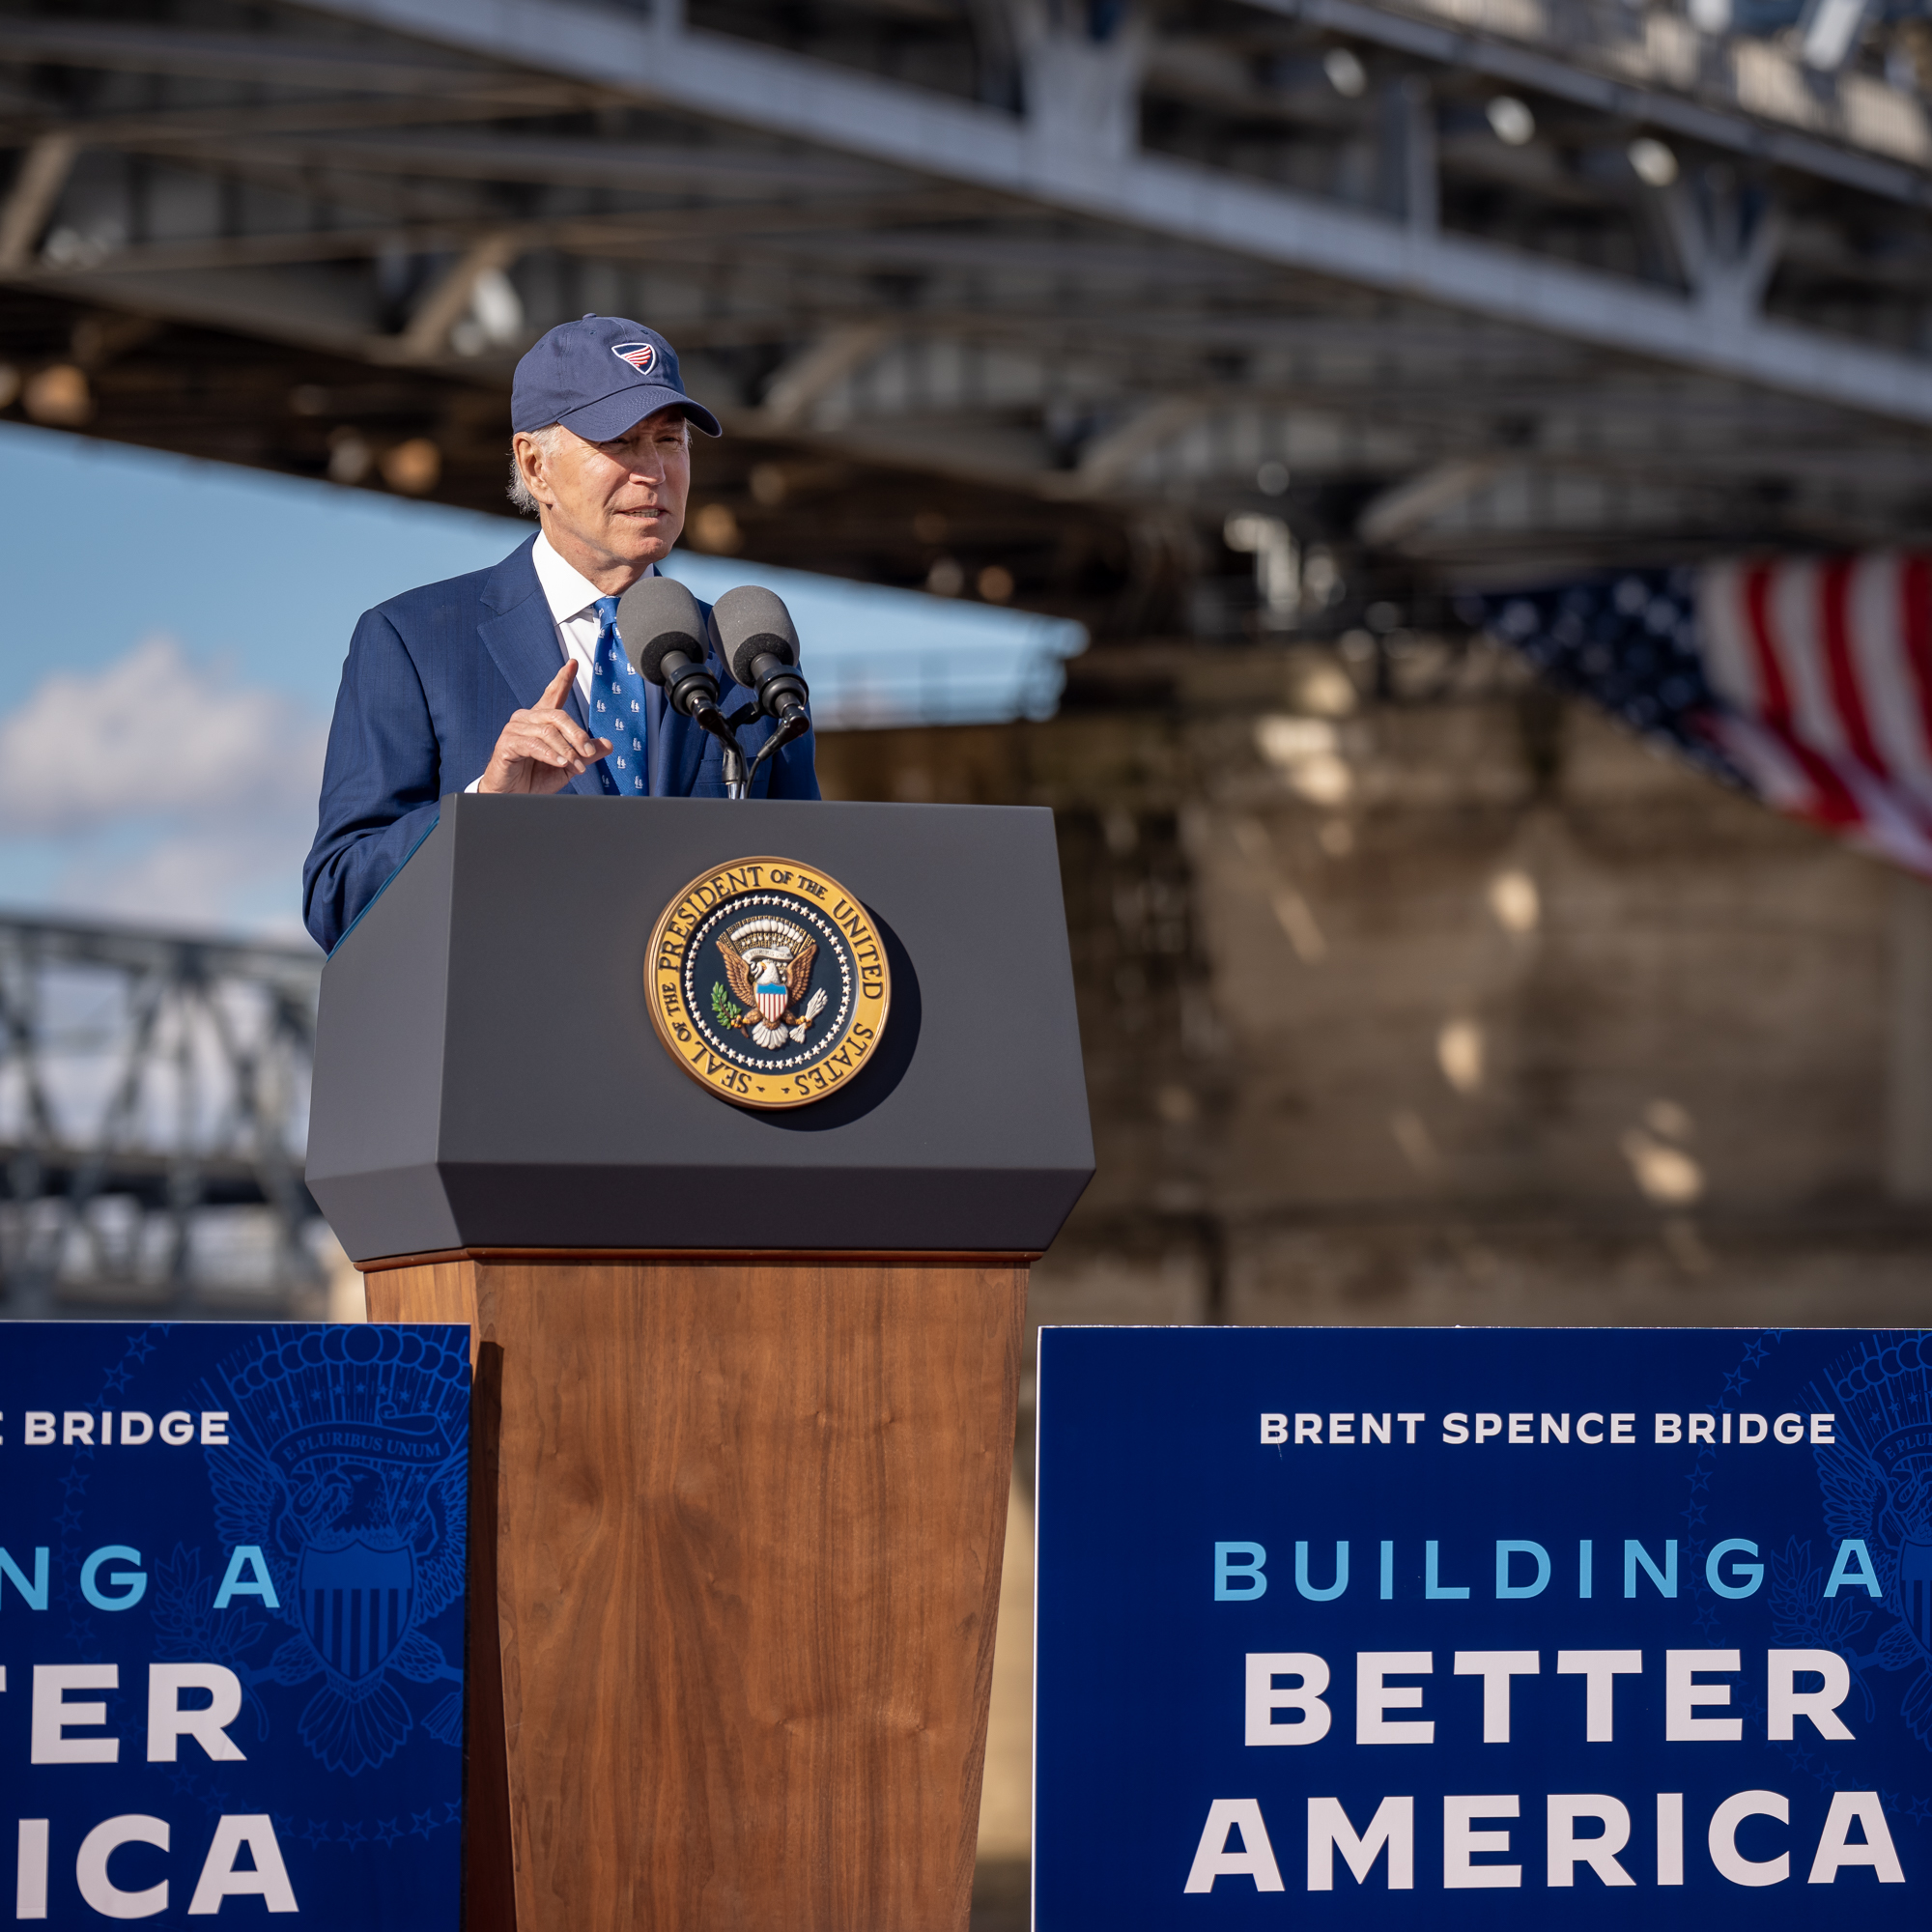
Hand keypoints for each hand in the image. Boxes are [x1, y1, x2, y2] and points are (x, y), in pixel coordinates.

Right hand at [477, 661, 611, 794]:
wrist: (512, 796)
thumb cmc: (535, 778)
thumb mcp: (568, 765)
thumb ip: (585, 754)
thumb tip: (608, 744)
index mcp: (541, 720)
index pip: (553, 694)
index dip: (562, 679)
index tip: (572, 663)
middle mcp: (527, 719)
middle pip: (558, 716)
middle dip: (578, 734)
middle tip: (589, 753)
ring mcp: (515, 729)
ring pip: (548, 732)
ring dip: (566, 750)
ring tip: (576, 766)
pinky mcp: (507, 743)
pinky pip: (533, 744)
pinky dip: (551, 754)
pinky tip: (561, 762)